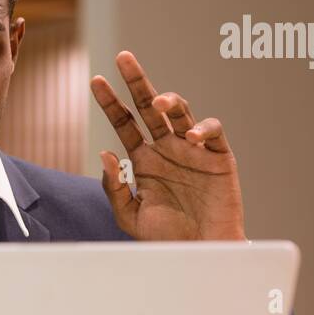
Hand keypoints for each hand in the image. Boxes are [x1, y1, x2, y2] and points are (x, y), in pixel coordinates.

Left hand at [89, 51, 245, 241]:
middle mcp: (167, 148)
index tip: (94, 80)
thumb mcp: (129, 216)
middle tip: (123, 58)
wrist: (201, 256)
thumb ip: (114, 187)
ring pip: (182, 112)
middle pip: (150, 106)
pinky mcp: (219, 157)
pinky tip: (189, 137)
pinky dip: (202, 129)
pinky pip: (212, 132)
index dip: (110, 101)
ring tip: (160, 103)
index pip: (124, 122)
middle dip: (136, 81)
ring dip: (171, 101)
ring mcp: (193, 150)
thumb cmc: (166, 238)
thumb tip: (105, 153)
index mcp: (144, 159)